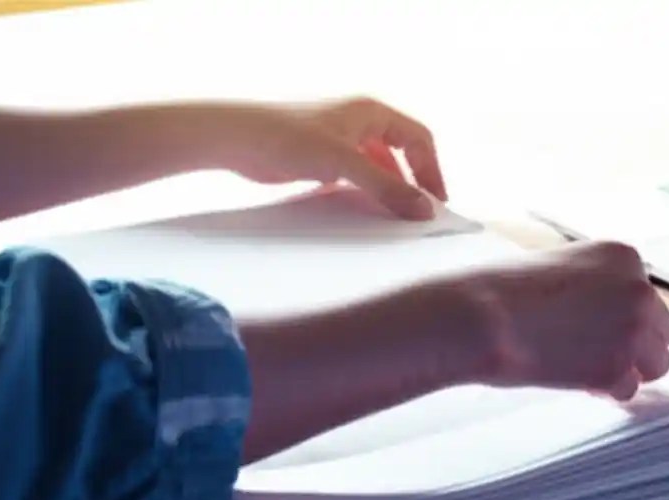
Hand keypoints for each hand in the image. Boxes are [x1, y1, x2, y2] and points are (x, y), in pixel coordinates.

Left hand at [214, 97, 446, 219]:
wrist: (232, 138)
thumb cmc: (288, 138)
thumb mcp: (345, 163)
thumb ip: (387, 187)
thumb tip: (425, 209)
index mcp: (370, 111)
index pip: (419, 138)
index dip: (432, 170)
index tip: (436, 203)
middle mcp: (358, 121)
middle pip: (401, 153)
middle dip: (412, 183)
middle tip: (418, 215)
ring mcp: (339, 138)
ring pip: (377, 166)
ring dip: (387, 191)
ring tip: (393, 219)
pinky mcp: (321, 156)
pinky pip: (355, 176)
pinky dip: (364, 193)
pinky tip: (364, 213)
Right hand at [466, 242, 668, 400]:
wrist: (481, 316)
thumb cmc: (503, 290)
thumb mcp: (562, 266)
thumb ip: (596, 286)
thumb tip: (607, 318)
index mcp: (624, 257)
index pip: (647, 297)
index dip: (622, 318)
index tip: (594, 327)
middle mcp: (639, 290)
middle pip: (662, 331)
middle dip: (635, 346)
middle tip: (596, 354)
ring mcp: (633, 330)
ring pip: (657, 364)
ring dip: (628, 371)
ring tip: (589, 370)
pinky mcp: (618, 367)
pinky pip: (629, 390)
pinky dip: (606, 390)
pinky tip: (576, 379)